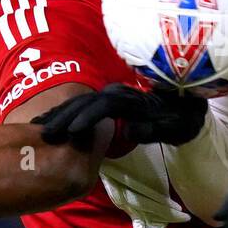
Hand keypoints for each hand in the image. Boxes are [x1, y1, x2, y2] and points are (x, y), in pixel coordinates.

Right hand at [35, 83, 207, 151]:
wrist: (188, 104)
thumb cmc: (182, 119)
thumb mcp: (174, 128)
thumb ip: (153, 130)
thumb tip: (130, 130)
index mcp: (132, 99)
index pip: (104, 106)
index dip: (87, 118)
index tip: (72, 131)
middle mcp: (118, 92)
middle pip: (85, 102)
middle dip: (64, 117)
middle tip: (45, 135)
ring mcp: (110, 94)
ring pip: (79, 102)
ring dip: (59, 115)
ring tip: (39, 129)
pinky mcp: (106, 100)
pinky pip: (80, 105)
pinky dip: (62, 112)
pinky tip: (47, 121)